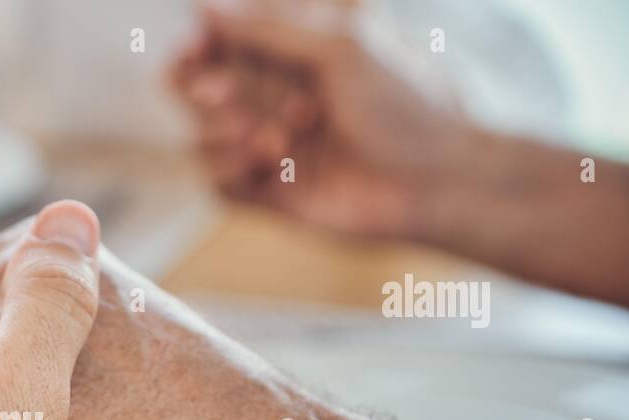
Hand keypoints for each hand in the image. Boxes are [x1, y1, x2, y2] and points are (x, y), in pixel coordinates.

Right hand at [170, 0, 472, 238]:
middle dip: (206, 91)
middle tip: (227, 96)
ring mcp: (272, 144)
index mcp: (297, 52)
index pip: (225, 41)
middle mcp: (278, 96)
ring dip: (223, 133)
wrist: (435, 183)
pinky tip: (266, 165)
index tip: (193, 50)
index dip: (199, 44)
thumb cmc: (404, 105)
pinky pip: (220, 182)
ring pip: (205, 134)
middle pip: (203, 87)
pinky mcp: (270, 193)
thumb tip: (204, 6)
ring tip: (271, 140)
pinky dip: (231, 171)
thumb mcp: (338, 48)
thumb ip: (268, 28)